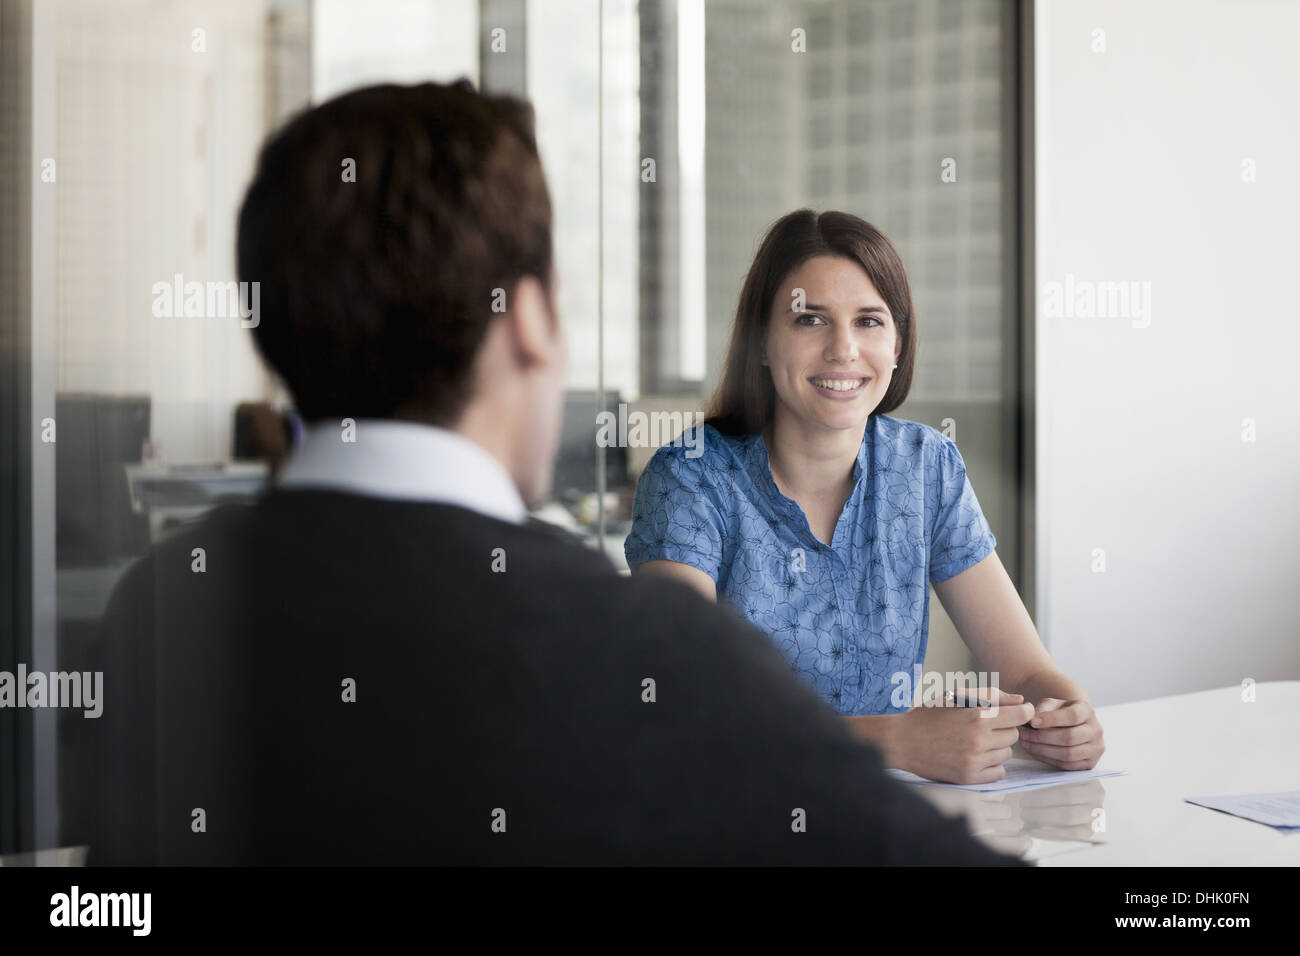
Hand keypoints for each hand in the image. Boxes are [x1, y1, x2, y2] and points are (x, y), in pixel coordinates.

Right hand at [894, 689, 1034, 785]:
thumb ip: (990, 695)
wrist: (902, 741)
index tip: (1020, 712)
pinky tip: (977, 757)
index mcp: (977, 716)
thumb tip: (1020, 701)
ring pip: (1007, 754)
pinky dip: (992, 765)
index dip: (1023, 712)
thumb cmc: (930, 715)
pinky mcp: (969, 777)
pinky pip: (999, 772)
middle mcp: (978, 739)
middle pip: (1014, 735)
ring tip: (977, 742)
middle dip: (1005, 729)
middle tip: (987, 727)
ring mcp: (974, 760)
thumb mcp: (956, 697)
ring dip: (998, 747)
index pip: (1019, 715)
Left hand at [1016, 698, 1104, 769]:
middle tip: (1023, 734)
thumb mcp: (1052, 704)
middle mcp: (1096, 730)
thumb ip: (1043, 708)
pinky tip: (1034, 752)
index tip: (1032, 721)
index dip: (1051, 719)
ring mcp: (1095, 749)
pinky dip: (1048, 759)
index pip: (1072, 716)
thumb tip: (1033, 719)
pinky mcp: (1089, 764)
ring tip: (1026, 743)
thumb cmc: (1058, 713)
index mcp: (1087, 711)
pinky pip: (1067, 765)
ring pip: (1068, 754)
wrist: (1072, 726)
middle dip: (1042, 737)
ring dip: (1042, 750)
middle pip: (1069, 737)